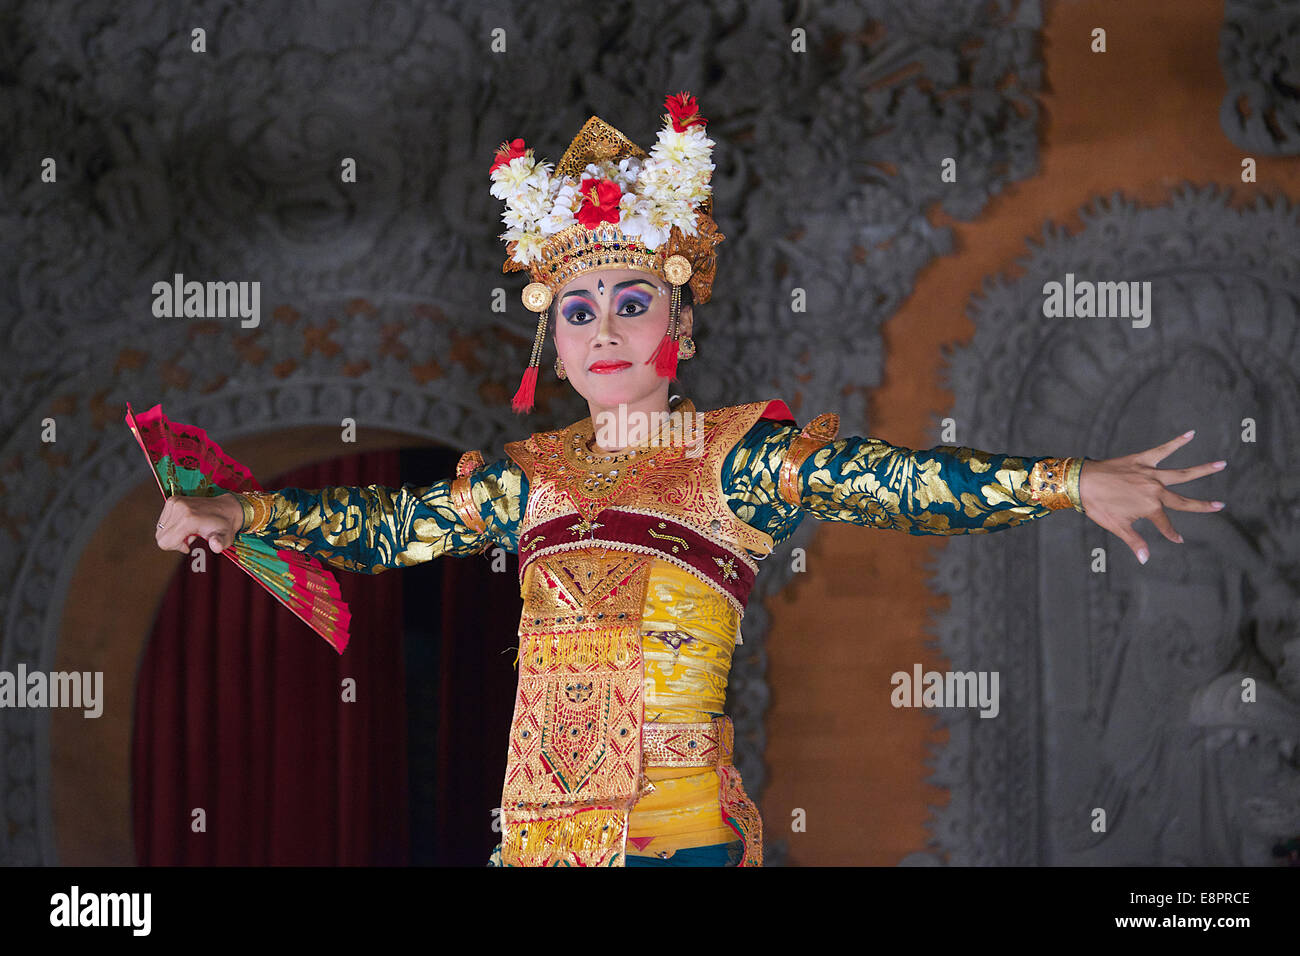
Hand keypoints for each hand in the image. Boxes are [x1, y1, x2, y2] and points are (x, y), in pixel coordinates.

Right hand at [154, 494, 243, 554]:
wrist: (227, 507)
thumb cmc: (225, 525)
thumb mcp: (225, 538)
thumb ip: (219, 543)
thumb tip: (216, 546)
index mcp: (188, 518)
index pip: (165, 542)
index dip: (176, 547)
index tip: (190, 544)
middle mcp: (178, 508)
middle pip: (161, 537)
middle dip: (175, 541)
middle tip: (192, 535)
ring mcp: (174, 502)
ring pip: (161, 529)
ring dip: (175, 533)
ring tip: (192, 528)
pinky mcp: (173, 500)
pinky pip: (163, 521)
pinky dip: (173, 526)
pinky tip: (188, 523)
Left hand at [1077, 430, 1225, 564]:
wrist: (1081, 482)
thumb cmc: (1097, 506)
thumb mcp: (1117, 526)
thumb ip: (1134, 541)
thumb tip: (1145, 559)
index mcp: (1150, 508)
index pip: (1166, 524)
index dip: (1171, 533)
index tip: (1179, 539)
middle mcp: (1155, 490)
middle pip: (1183, 500)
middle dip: (1202, 505)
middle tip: (1221, 505)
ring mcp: (1150, 474)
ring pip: (1182, 473)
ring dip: (1203, 470)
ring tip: (1222, 464)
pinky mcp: (1142, 460)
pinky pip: (1163, 449)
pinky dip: (1177, 442)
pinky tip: (1191, 433)